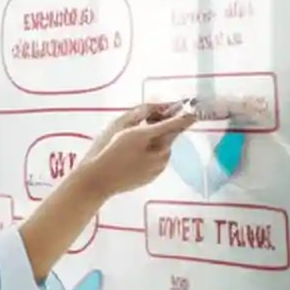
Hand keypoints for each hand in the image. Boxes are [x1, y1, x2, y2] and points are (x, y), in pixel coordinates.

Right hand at [81, 104, 195, 197]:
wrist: (97, 181)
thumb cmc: (104, 150)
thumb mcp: (119, 125)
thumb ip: (141, 113)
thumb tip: (157, 107)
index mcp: (153, 138)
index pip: (176, 124)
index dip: (185, 116)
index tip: (192, 112)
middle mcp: (160, 154)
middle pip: (169, 136)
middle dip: (162, 127)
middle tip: (146, 122)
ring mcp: (158, 168)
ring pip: (163, 148)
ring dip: (156, 142)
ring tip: (134, 141)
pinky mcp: (153, 177)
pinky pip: (156, 160)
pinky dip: (150, 154)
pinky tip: (132, 156)